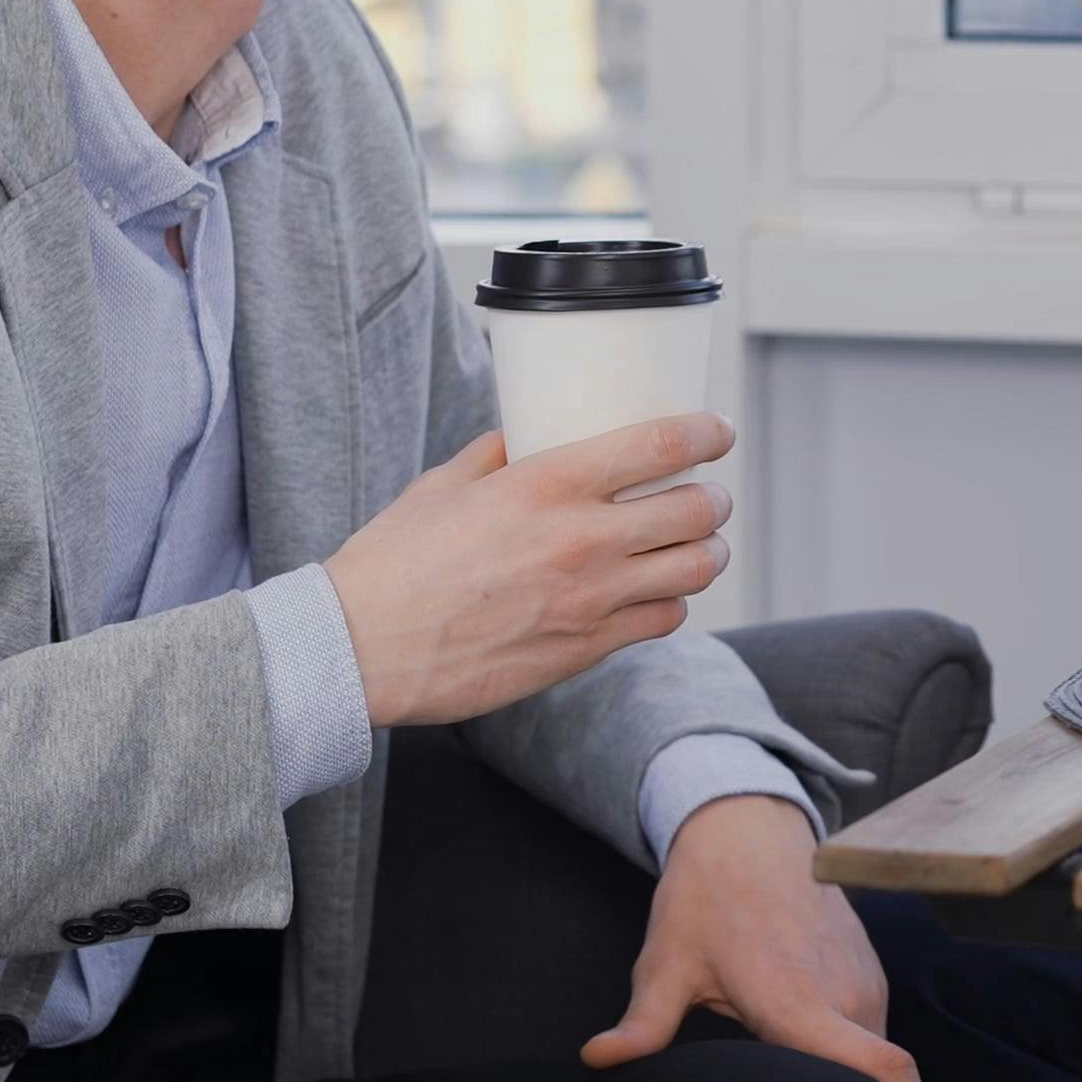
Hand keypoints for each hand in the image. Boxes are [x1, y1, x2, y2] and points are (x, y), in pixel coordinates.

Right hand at [323, 414, 737, 726]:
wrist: (364, 650)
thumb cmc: (394, 563)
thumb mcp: (444, 485)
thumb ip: (496, 454)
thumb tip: (523, 434)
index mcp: (548, 484)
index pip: (660, 446)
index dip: (705, 433)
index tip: (717, 431)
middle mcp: (583, 539)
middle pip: (696, 511)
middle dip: (712, 500)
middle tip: (705, 496)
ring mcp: (591, 599)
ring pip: (695, 570)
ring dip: (705, 553)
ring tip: (696, 546)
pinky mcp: (586, 649)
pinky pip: (663, 619)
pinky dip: (670, 602)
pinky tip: (655, 593)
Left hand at [582, 795, 952, 1081]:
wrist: (748, 828)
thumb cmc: (704, 897)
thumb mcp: (665, 962)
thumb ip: (642, 1025)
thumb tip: (595, 1060)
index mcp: (799, 1001)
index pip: (879, 1071)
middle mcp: (846, 995)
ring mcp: (865, 981)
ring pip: (875, 1058)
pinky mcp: (868, 971)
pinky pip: (872, 1033)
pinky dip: (856, 1064)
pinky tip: (821, 1080)